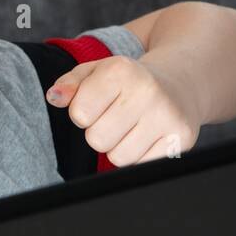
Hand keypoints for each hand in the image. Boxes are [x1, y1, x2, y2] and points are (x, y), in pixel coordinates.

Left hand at [45, 55, 200, 165]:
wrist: (179, 85)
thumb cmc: (128, 83)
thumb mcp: (96, 73)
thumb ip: (70, 84)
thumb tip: (54, 97)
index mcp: (120, 70)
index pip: (79, 114)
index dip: (83, 113)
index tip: (98, 104)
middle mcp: (147, 90)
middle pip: (97, 139)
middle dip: (100, 132)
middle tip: (117, 118)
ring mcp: (166, 115)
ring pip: (118, 157)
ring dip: (119, 147)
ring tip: (132, 127)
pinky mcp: (181, 138)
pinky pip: (141, 165)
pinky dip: (139, 156)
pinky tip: (147, 136)